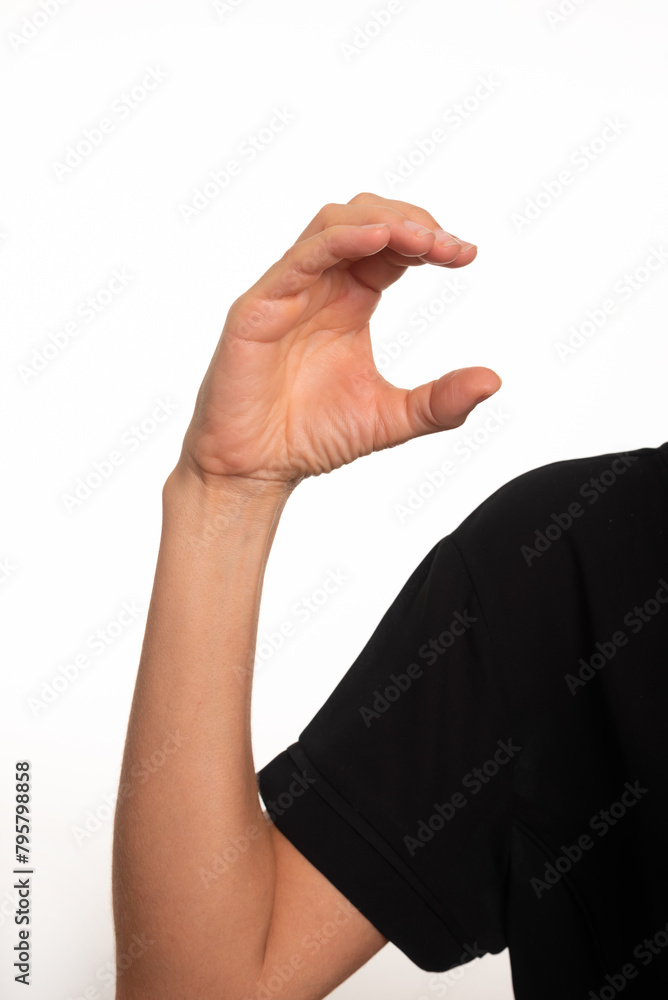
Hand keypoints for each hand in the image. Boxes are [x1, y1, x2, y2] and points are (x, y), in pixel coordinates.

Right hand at [179, 192, 501, 491]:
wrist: (255, 471)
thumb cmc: (310, 438)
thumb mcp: (390, 418)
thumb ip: (440, 401)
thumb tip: (493, 380)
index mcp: (350, 301)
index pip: (393, 248)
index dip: (430, 242)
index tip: (466, 255)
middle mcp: (320, 287)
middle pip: (366, 219)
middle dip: (413, 221)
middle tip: (449, 246)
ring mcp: (288, 292)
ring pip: (333, 224)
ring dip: (381, 220)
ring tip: (422, 238)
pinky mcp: (258, 307)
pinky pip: (300, 258)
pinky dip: (340, 241)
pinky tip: (378, 240)